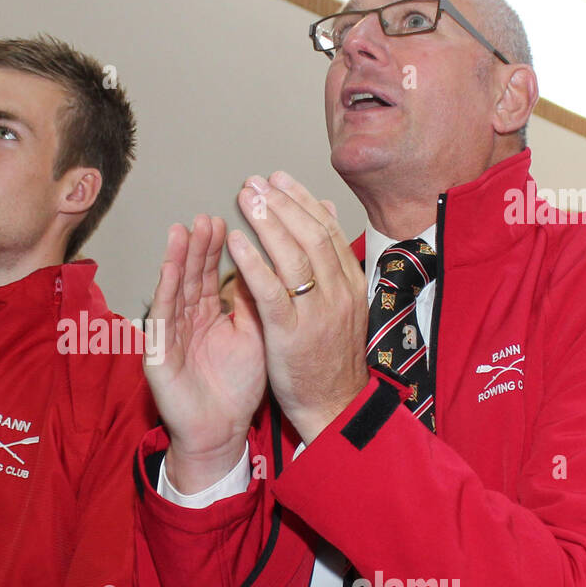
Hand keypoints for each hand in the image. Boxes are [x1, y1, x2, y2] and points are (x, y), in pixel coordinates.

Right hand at [148, 215, 267, 492]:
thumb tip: (264, 263)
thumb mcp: (253, 336)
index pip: (212, 272)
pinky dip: (165, 292)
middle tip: (207, 217)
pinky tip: (169, 269)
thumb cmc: (236, 388)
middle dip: (199, 245)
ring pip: (174, 290)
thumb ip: (254, 302)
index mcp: (209, 314)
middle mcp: (187, 319)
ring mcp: (171, 335)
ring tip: (184, 230)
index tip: (227, 219)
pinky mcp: (159, 354)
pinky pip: (163, 319)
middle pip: (192, 275)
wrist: (221, 431)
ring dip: (178, 260)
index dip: (218, 246)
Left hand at [230, 172, 367, 443]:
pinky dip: (252, 263)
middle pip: (312, 235)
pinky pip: (271, 291)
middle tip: (255, 181)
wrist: (334, 406)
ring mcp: (317, 313)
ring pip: (294, 256)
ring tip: (245, 199)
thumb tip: (328, 214)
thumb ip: (333, 262)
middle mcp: (339, 293)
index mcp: (351, 284)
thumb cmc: (331, 358)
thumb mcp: (342, 306)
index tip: (279, 179)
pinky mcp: (292, 333)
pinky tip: (234, 243)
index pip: (328, 231)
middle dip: (282, 203)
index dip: (302, 201)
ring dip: (267, 223)